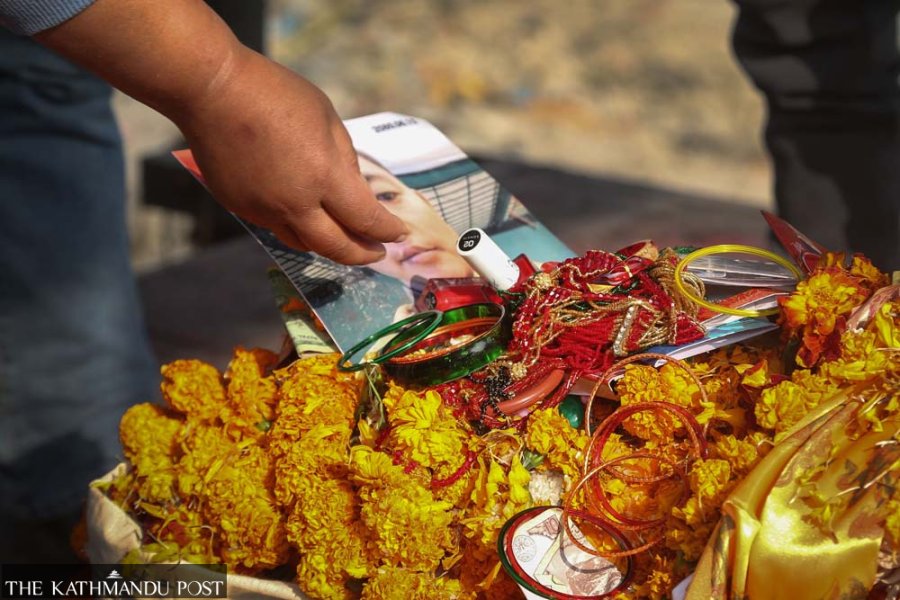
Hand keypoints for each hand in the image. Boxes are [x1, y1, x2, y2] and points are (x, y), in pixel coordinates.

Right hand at [175, 49, 406, 263]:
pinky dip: (297, 229)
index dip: (385, 230)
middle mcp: (295, 203)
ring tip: (343, 240)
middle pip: (336, 247)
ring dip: (328, 246)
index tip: (397, 232)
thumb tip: (354, 190)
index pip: (365, 219)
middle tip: (376, 253)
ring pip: (304, 244)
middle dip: (362, 254)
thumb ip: (344, 158)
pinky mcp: (241, 208)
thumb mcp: (326, 118)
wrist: (212, 90)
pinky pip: (276, 228)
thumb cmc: (275, 94)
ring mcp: (264, 210)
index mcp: (324, 176)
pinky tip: (305, 218)